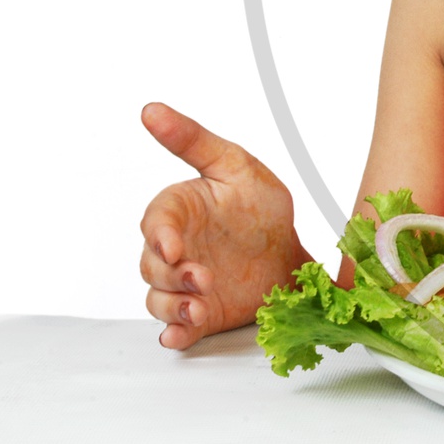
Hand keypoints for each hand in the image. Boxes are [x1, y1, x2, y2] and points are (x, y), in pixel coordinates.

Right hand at [138, 103, 308, 348]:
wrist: (292, 252)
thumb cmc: (259, 205)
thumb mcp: (233, 164)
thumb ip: (192, 139)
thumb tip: (151, 110)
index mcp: (179, 212)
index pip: (155, 222)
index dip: (159, 235)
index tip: (173, 245)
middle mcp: (175, 250)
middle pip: (152, 266)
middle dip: (172, 275)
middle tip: (201, 277)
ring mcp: (184, 284)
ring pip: (159, 299)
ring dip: (174, 306)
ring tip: (199, 306)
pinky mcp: (199, 312)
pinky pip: (177, 328)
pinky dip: (176, 333)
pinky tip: (182, 333)